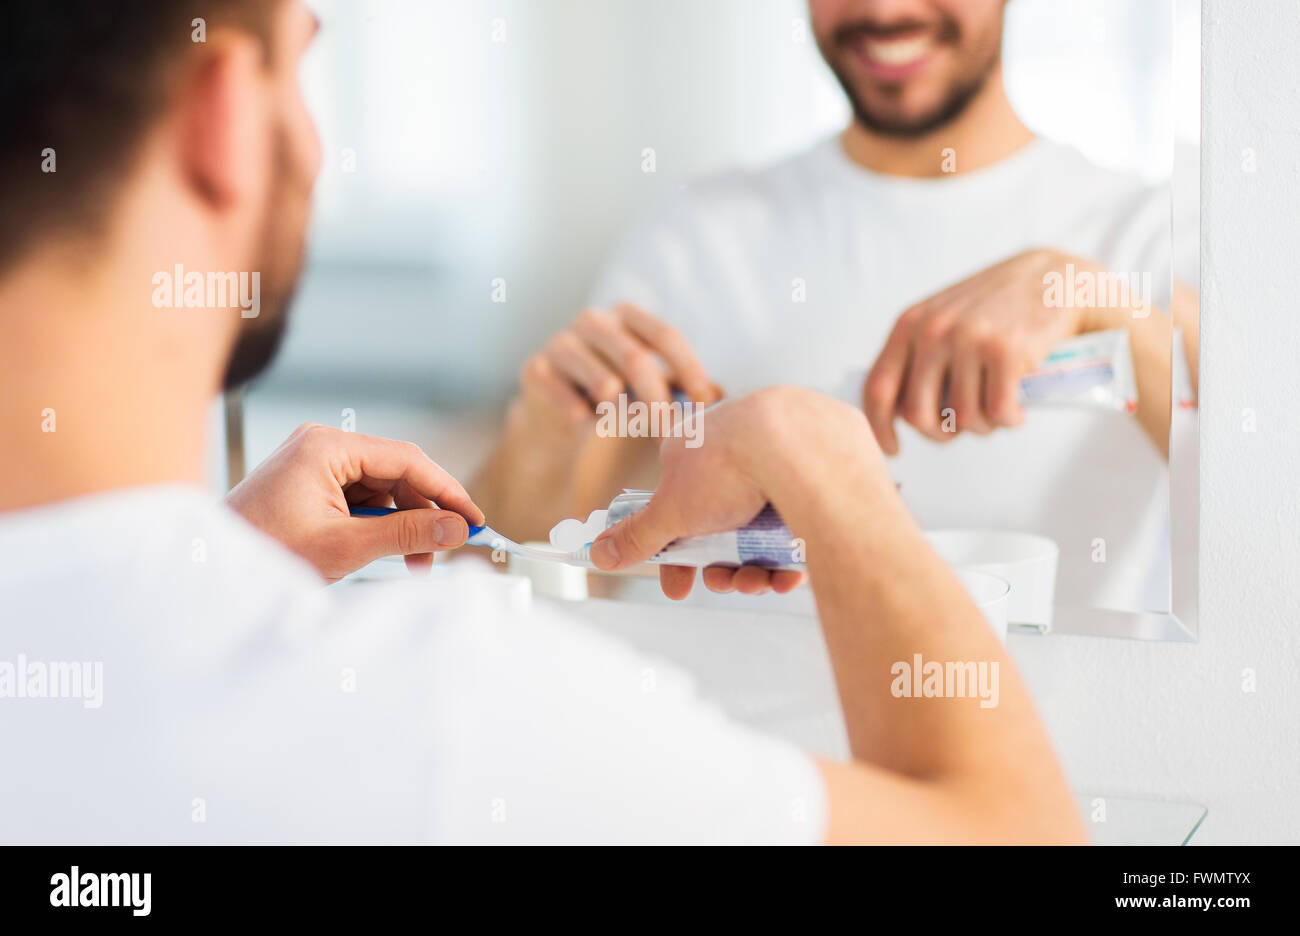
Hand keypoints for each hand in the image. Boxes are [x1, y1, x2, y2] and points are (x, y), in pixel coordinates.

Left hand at [227, 423, 483, 582]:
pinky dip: (379, 525)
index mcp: (326, 446)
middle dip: (422, 514)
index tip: (473, 519)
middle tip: (442, 551)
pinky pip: (362, 498)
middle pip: (396, 473)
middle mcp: (322, 445)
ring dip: (402, 525)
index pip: (406, 459)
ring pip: (382, 489)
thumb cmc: (264, 552)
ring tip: (413, 562)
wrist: (210, 569)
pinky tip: (386, 552)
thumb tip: (457, 529)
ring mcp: (315, 463)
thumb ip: (407, 535)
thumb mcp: (345, 546)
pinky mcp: (311, 483)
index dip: (446, 490)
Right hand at [519, 303, 721, 427]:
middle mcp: (593, 321)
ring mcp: (561, 343)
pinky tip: (584, 422)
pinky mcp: (535, 369)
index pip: (664, 335)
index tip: (707, 403)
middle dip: (660, 401)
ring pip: (602, 378)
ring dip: (621, 410)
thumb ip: (679, 383)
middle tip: (672, 434)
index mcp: (626, 317)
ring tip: (626, 426)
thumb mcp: (647, 384)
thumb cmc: (612, 393)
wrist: (553, 410)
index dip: (689, 369)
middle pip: (636, 359)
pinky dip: (579, 413)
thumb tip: (724, 396)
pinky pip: (563, 394)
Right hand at [589, 387, 883, 599]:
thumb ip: (636, 535)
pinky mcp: (819, 473)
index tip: (679, 587)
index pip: (678, 509)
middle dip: (723, 567)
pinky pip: (800, 523)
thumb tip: (598, 553)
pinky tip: (793, 573)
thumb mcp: (670, 511)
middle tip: (729, 585)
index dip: (676, 555)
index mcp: (696, 448)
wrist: (803, 445)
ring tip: (763, 582)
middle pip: (723, 526)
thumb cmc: (731, 465)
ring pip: (764, 530)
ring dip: (756, 568)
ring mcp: (781, 460)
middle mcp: (739, 450)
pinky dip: (793, 553)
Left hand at [863, 249, 1091, 453]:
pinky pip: (997, 413)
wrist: (1056, 277)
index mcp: (910, 324)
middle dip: (941, 433)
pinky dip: (1010, 420)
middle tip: (961, 429)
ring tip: (998, 406)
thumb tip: (898, 414)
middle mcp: (933, 330)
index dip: (880, 428)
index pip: (877, 388)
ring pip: (962, 418)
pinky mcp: (1006, 351)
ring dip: (983, 425)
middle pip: (918, 415)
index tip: (894, 450)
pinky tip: (1018, 408)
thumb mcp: (944, 318)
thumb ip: (917, 358)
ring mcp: (969, 339)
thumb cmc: (998, 307)